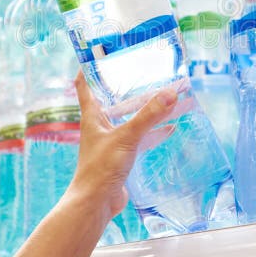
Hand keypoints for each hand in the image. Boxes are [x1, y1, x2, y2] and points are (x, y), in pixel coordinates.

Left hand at [68, 72, 177, 221]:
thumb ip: (148, 116)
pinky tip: (170, 127)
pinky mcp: (122, 156)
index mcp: (92, 115)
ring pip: (131, 118)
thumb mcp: (126, 137)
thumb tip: (170, 93)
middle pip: (114, 99)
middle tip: (146, 71)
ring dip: (146, 109)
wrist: (96, 203)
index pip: (85, 84)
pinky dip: (154, 131)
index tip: (100, 53)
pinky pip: (140, 138)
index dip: (89, 68)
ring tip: (166, 96)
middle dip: (129, 87)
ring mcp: (111, 141)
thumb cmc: (100, 168)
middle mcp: (100, 125)